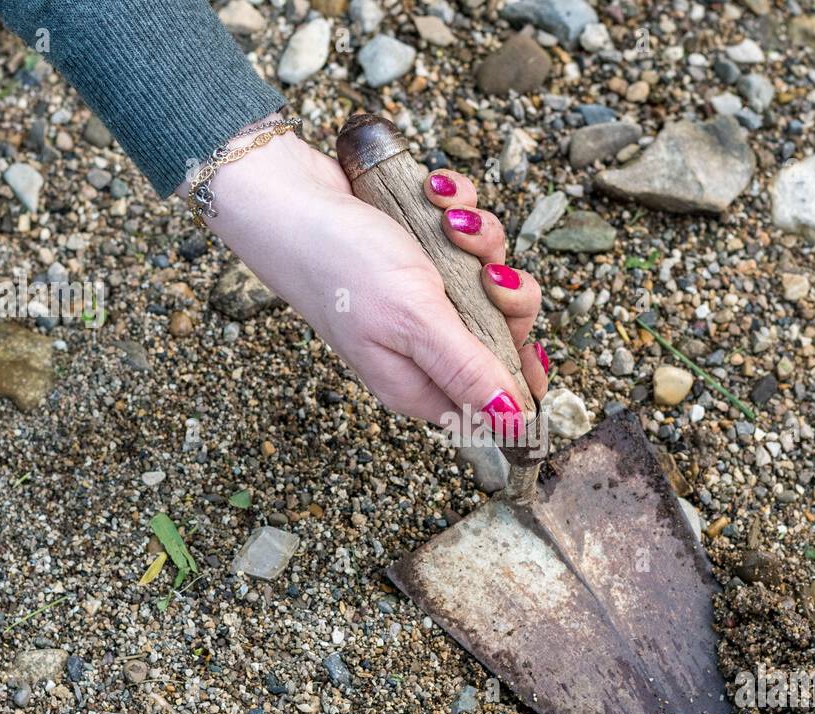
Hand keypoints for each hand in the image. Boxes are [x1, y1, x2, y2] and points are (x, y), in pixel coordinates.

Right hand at [192, 123, 548, 433]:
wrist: (284, 192)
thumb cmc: (339, 261)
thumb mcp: (413, 320)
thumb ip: (466, 370)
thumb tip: (513, 422)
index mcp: (419, 383)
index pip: (493, 403)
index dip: (521, 375)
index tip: (530, 341)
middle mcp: (424, 347)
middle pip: (504, 333)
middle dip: (507, 291)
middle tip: (486, 272)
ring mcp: (423, 299)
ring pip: (490, 275)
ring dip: (481, 240)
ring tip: (448, 221)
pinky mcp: (421, 254)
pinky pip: (465, 235)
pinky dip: (456, 208)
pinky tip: (432, 197)